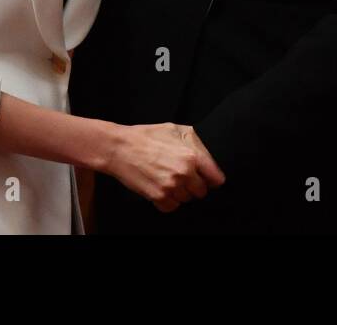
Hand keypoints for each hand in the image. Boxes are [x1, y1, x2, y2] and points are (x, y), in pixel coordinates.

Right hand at [104, 123, 225, 211]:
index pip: (216, 179)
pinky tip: (160, 187)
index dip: (211, 178)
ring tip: (167, 179)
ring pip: (186, 200)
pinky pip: (172, 207)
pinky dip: (167, 201)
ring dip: (180, 193)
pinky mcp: (158, 197)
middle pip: (202, 192)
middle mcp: (184, 172)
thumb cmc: (147, 136)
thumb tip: (207, 160)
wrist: (119, 147)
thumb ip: (196, 144)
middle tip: (181, 176)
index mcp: (192, 155)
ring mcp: (171, 186)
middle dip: (194, 185)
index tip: (206, 178)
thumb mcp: (176, 130)